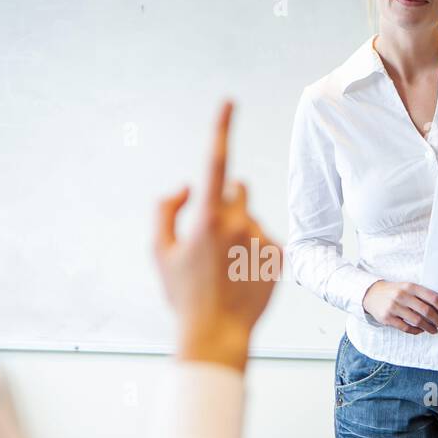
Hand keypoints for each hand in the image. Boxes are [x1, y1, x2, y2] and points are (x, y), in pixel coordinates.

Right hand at [155, 101, 278, 370]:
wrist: (216, 335)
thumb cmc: (183, 295)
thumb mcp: (159, 251)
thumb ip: (166, 209)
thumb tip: (187, 185)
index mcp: (206, 218)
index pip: (216, 162)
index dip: (221, 128)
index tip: (229, 102)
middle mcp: (238, 223)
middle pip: (237, 191)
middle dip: (225, 202)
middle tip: (211, 237)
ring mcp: (261, 239)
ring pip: (250, 219)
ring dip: (239, 232)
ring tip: (226, 269)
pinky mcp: (278, 255)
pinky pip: (264, 239)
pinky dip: (253, 251)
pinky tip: (242, 276)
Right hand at [362, 280, 437, 334]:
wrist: (371, 293)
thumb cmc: (395, 291)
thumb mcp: (408, 287)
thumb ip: (422, 296)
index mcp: (411, 286)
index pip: (433, 298)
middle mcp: (402, 295)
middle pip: (427, 311)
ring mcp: (394, 307)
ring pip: (417, 321)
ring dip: (429, 328)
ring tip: (434, 331)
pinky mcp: (387, 318)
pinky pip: (406, 327)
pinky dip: (416, 331)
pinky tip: (421, 331)